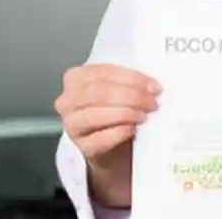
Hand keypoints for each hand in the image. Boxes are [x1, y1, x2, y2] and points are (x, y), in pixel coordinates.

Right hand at [54, 63, 161, 205]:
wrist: (112, 147)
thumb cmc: (115, 112)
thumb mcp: (119, 90)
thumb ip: (129, 83)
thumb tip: (152, 85)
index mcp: (75, 78)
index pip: (103, 73)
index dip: (132, 78)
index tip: (153, 86)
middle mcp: (67, 100)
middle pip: (99, 93)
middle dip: (131, 96)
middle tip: (152, 102)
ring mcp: (72, 125)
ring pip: (96, 114)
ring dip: (126, 113)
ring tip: (144, 116)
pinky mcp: (82, 147)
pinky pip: (100, 138)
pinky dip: (120, 132)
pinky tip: (132, 129)